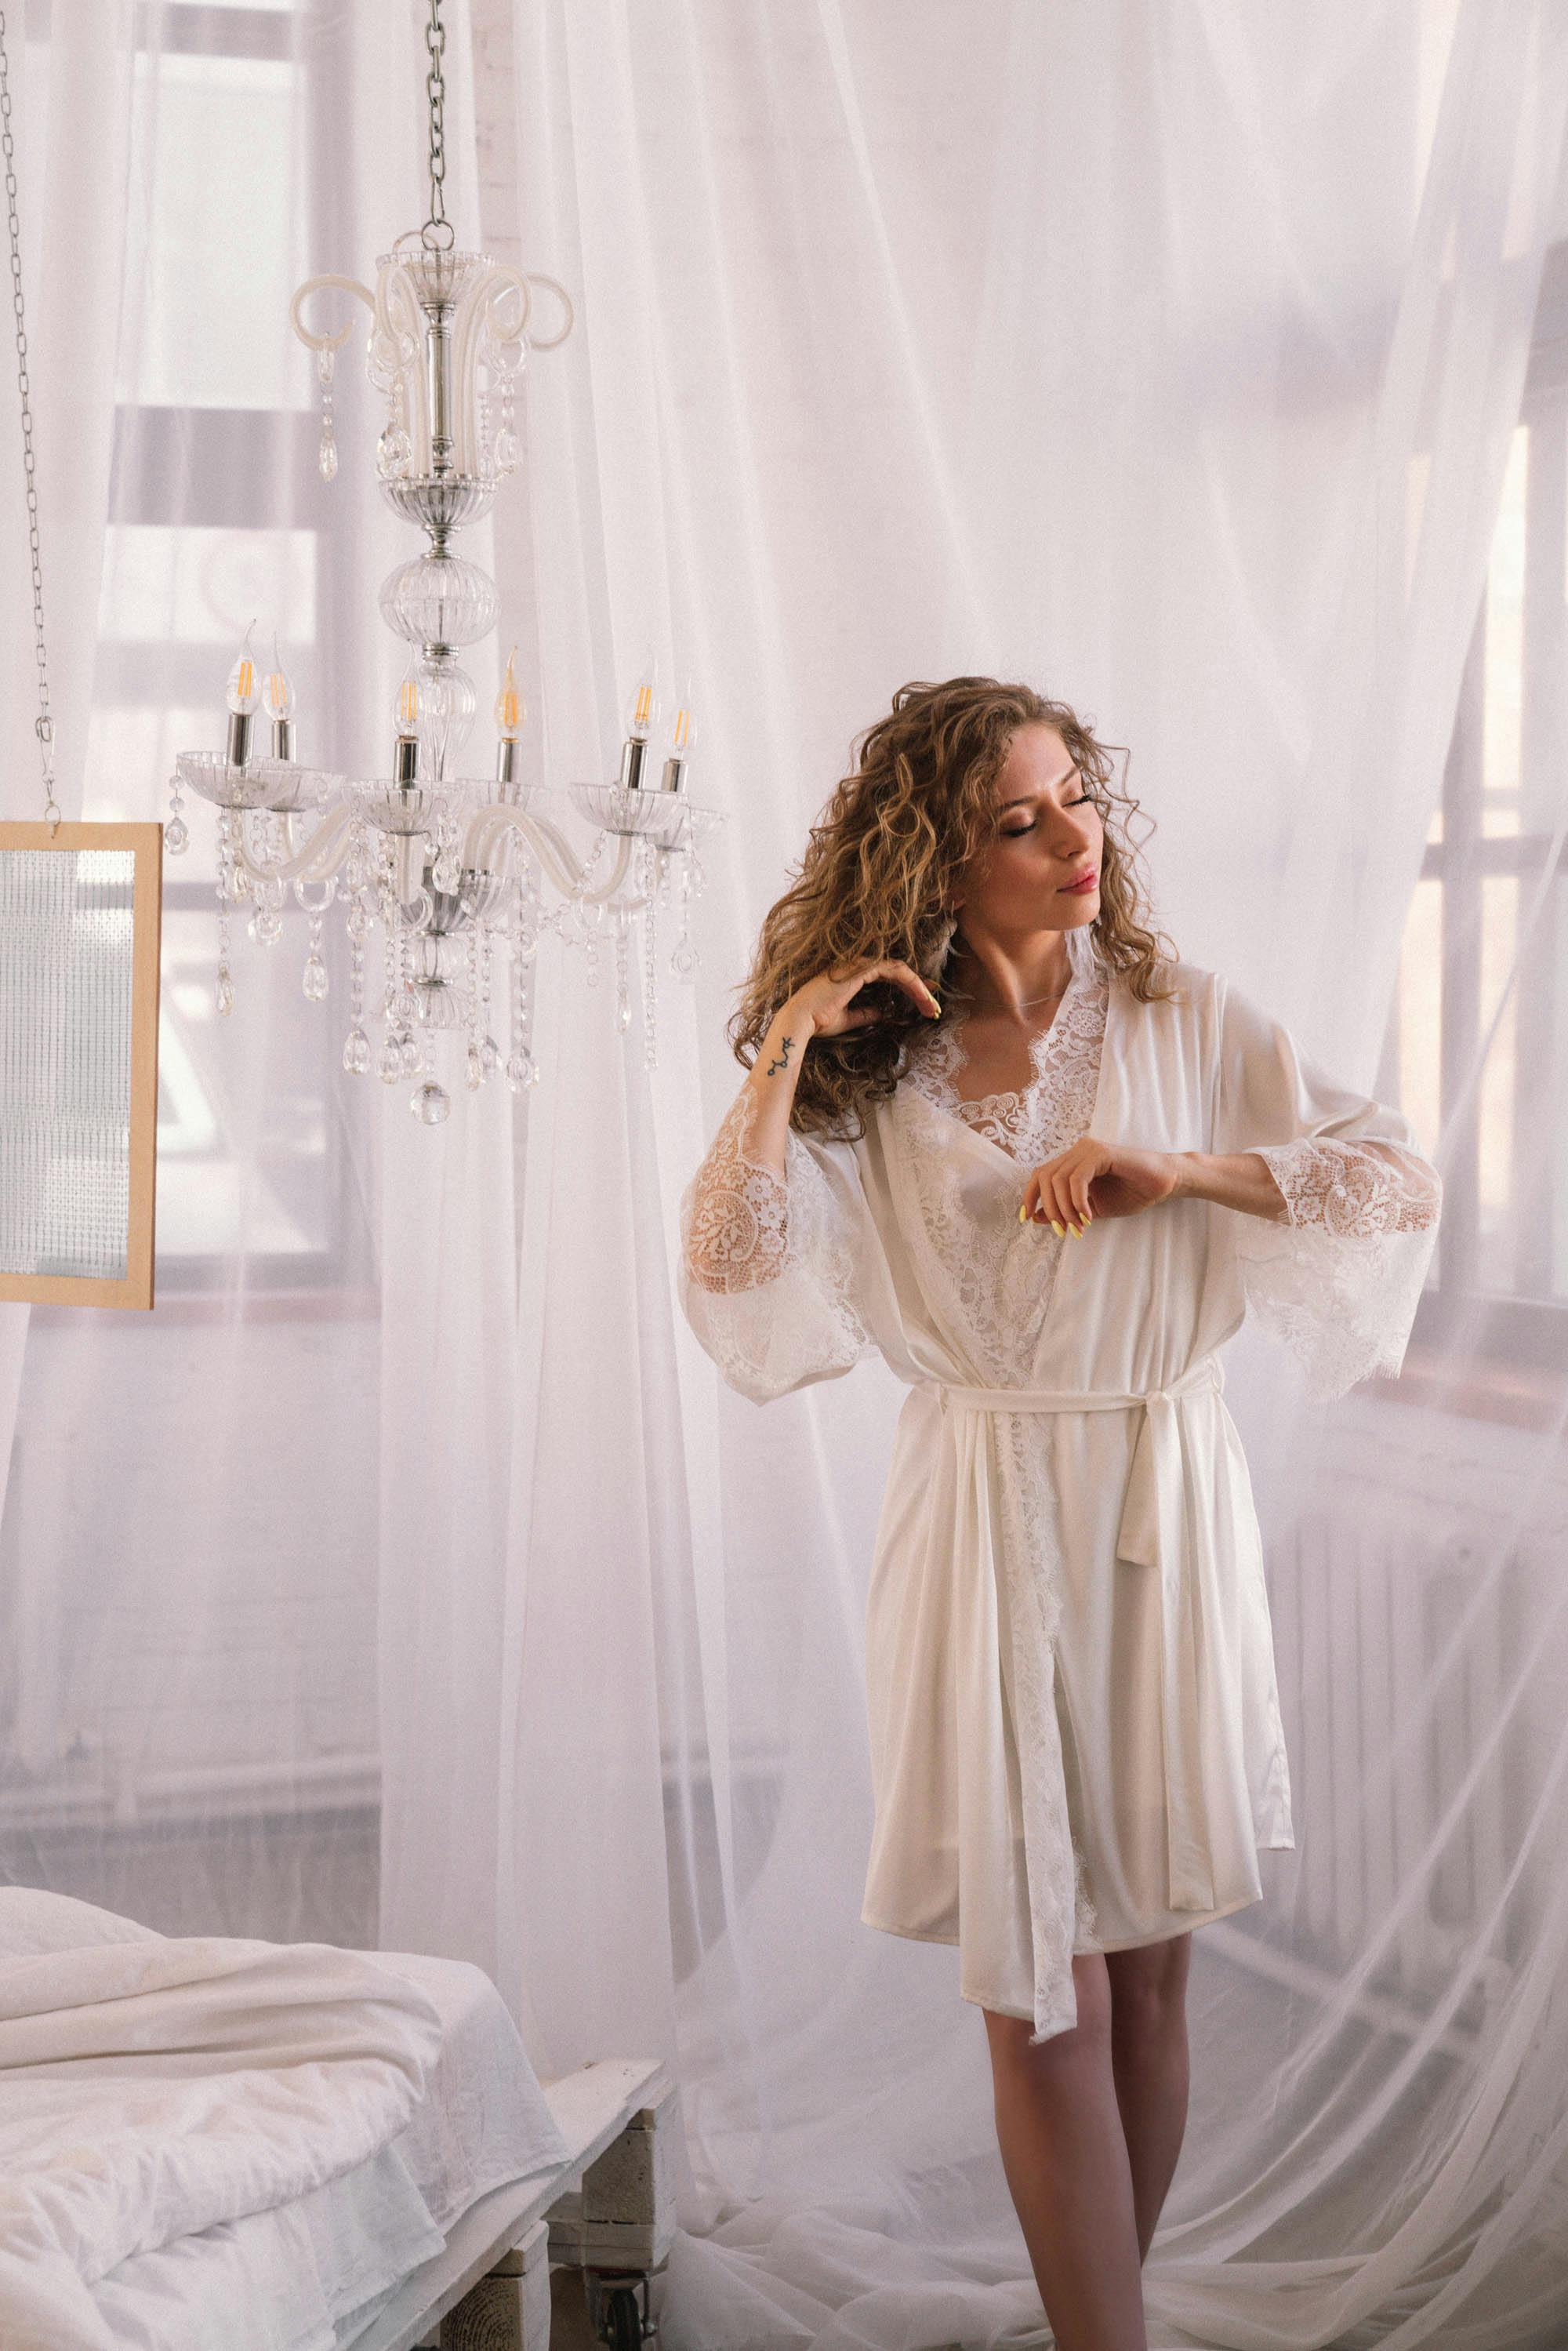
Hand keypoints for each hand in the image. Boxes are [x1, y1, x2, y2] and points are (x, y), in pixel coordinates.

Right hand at [780, 957, 940, 1040]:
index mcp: (853, 974)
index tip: (926, 1001)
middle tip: (935, 1007)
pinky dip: (911, 982)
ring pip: (900, 970)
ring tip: (932, 1006)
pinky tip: (923, 995)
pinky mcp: (862, 969)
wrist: (801, 1021)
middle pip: (898, 972)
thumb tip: (882, 1014)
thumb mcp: (849, 1019)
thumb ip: (866, 1013)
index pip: (889, 975)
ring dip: (919, 987)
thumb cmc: (818, 1021)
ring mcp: (859, 964)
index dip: (910, 987)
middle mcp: (857, 965)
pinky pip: (895, 970)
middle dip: (920, 988)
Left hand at [1021, 1138, 1182, 1234]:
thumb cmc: (1131, 1194)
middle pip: (1044, 1177)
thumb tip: (1034, 1217)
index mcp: (1072, 1161)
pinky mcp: (1101, 1152)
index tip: (1026, 1219)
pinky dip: (1078, 1201)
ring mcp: (1088, 1149)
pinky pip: (1077, 1178)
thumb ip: (1064, 1210)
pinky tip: (1088, 1215)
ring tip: (1079, 1226)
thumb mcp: (1089, 1209)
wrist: (1164, 1184)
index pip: (1040, 1175)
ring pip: (1058, 1179)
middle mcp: (1077, 1151)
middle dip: (1050, 1208)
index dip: (1029, 1196)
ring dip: (1065, 1209)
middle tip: (1063, 1230)